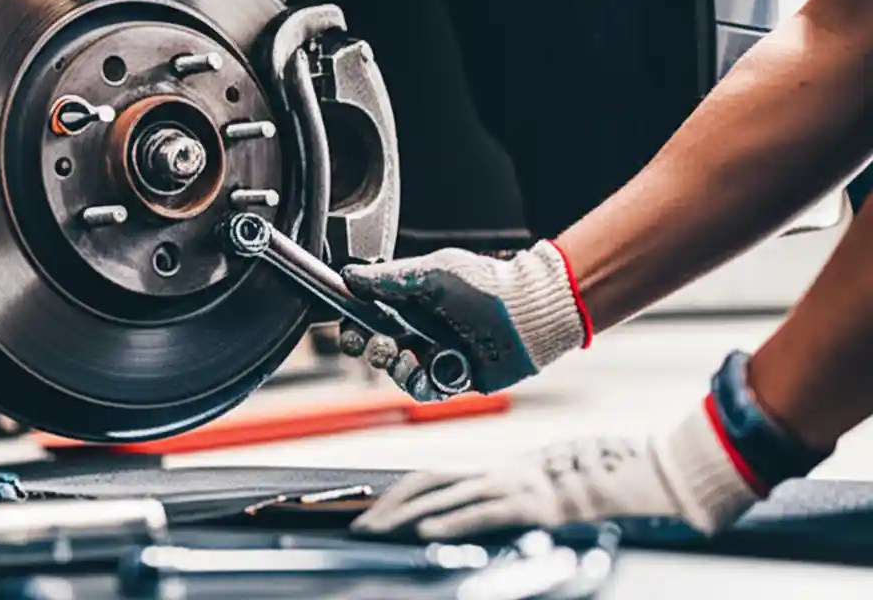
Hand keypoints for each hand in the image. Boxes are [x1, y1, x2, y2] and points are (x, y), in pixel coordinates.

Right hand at [339, 241, 589, 395]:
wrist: (526, 313)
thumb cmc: (486, 285)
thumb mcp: (434, 272)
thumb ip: (389, 277)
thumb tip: (351, 276)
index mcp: (411, 303)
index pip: (369, 317)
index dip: (355, 326)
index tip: (350, 329)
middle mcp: (420, 330)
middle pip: (377, 348)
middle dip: (372, 349)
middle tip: (381, 345)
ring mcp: (435, 356)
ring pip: (397, 372)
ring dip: (397, 366)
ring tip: (410, 356)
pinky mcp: (451, 380)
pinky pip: (423, 390)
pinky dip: (422, 382)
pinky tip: (434, 367)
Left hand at [351, 402, 757, 539]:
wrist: (649, 475)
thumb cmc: (603, 486)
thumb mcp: (551, 493)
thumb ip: (515, 505)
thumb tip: (478, 524)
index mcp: (500, 472)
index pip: (434, 477)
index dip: (398, 494)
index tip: (368, 513)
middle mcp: (501, 474)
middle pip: (428, 482)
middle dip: (388, 505)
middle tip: (356, 527)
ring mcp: (518, 488)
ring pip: (447, 493)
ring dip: (406, 514)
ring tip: (375, 532)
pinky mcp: (537, 505)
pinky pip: (485, 511)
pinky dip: (452, 518)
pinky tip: (427, 529)